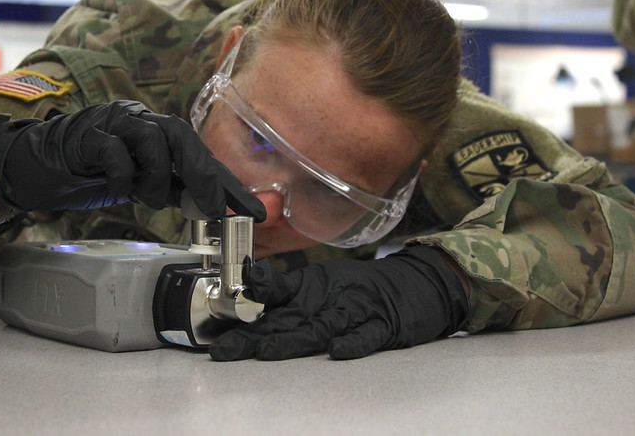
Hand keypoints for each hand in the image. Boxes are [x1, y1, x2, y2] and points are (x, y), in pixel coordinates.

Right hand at [0, 100, 265, 219]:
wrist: (38, 166)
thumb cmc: (93, 171)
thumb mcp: (141, 183)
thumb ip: (172, 187)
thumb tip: (210, 205)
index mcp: (156, 130)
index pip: (200, 154)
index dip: (229, 183)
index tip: (255, 212)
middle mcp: (138, 119)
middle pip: (181, 134)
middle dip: (202, 173)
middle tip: (213, 208)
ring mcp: (111, 122)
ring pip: (151, 138)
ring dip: (157, 176)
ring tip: (149, 199)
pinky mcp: (84, 135)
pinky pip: (112, 151)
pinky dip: (122, 175)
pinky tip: (120, 190)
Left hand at [209, 246, 468, 360]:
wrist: (416, 283)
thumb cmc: (362, 289)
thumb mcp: (320, 286)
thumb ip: (285, 296)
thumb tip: (246, 294)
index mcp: (309, 290)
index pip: (272, 292)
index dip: (245, 298)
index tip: (218, 311)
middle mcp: (327, 299)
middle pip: (286, 319)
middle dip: (252, 336)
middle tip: (223, 350)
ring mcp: (355, 311)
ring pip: (321, 327)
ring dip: (294, 339)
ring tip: (267, 350)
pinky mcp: (383, 325)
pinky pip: (367, 336)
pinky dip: (353, 343)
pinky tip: (337, 352)